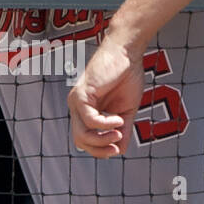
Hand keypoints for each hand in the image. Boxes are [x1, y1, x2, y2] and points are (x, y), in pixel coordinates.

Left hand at [67, 38, 143, 157]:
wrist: (127, 53)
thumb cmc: (127, 76)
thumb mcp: (126, 110)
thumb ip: (122, 130)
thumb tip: (120, 150)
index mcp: (87, 111)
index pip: (85, 140)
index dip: (100, 150)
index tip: (118, 148)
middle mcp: (78, 107)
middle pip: (80, 141)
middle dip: (99, 149)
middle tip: (117, 146)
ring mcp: (77, 101)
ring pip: (81, 135)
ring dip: (102, 139)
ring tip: (119, 132)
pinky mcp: (81, 94)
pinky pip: (89, 120)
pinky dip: (105, 124)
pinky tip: (118, 120)